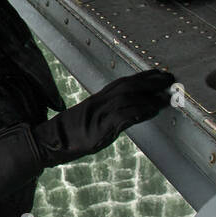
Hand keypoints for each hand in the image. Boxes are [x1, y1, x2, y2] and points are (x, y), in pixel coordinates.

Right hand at [32, 69, 174, 166]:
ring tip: (166, 94)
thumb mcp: (87, 120)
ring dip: (149, 95)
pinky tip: (153, 110)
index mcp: (95, 100)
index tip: (157, 73)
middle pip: (127, 85)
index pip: (121, 82)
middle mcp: (98, 103)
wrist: (46, 143)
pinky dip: (140, 111)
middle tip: (169, 77)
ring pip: (127, 98)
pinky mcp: (99, 129)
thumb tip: (125, 114)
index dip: (141, 77)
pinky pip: (123, 117)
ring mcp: (98, 115)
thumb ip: (105, 115)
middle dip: (150, 81)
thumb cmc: (66, 135)